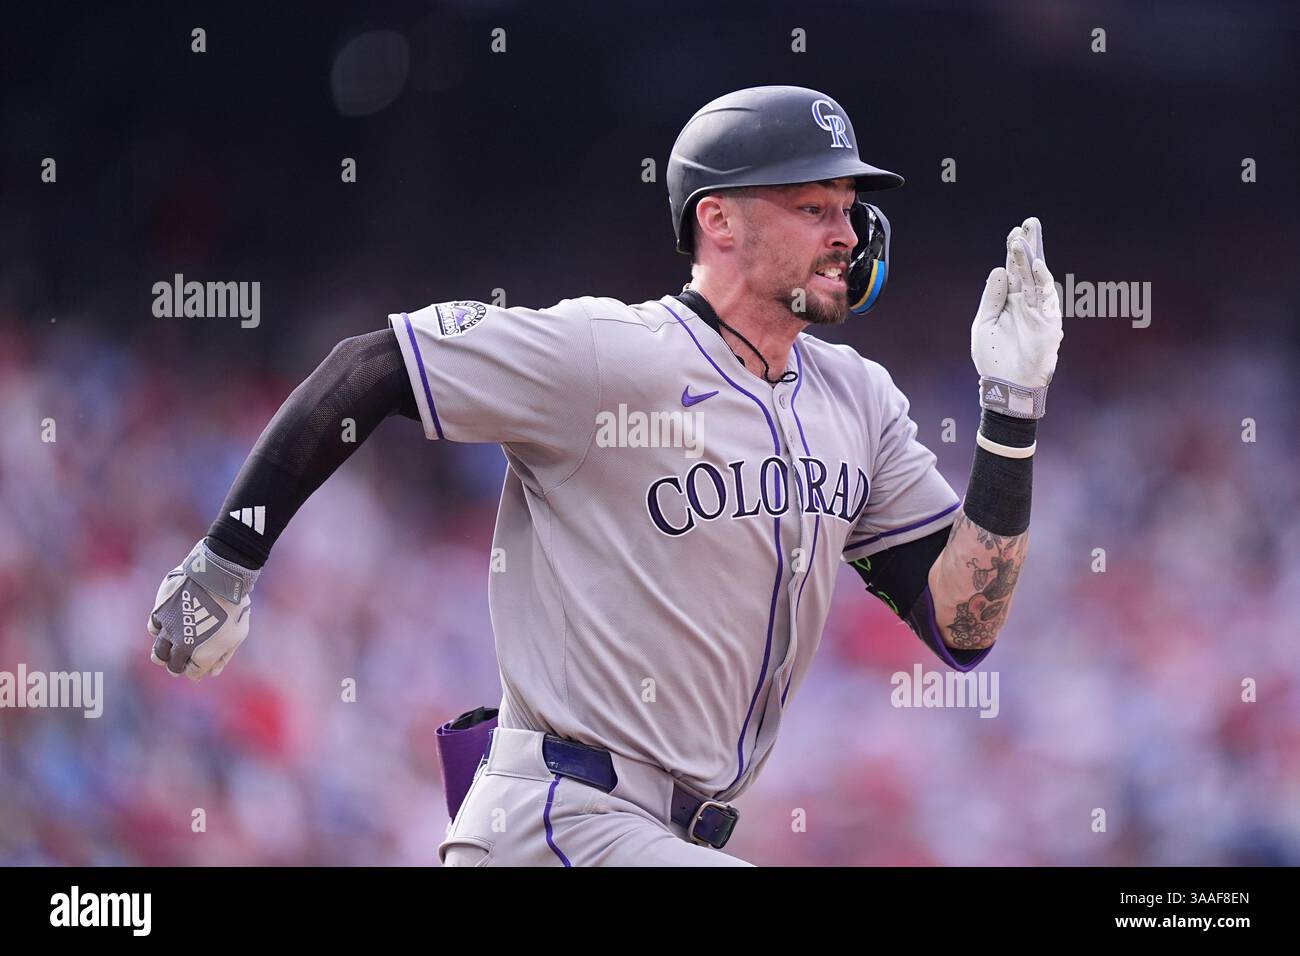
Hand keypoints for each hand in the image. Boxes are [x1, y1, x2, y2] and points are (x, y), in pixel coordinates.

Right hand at [147, 539, 258, 680]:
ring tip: (170, 649)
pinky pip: (153, 628)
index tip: (200, 665)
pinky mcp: (160, 612)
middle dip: (178, 667)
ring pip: (158, 653)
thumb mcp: (238, 633)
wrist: (219, 576)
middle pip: (173, 666)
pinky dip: (159, 629)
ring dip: (163, 655)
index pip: (193, 674)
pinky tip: (168, 625)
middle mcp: (181, 646)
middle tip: (181, 662)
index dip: (197, 671)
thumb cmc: (234, 605)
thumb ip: (224, 654)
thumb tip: (213, 671)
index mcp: (202, 655)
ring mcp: (168, 630)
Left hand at [971, 217, 1063, 416]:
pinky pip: (1048, 298)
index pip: (1013, 272)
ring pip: (1036, 279)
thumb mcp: (985, 324)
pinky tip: (1037, 265)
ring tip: (1024, 239)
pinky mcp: (1049, 323)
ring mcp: (1038, 311)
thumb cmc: (994, 358)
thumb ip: (992, 297)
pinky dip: (1043, 281)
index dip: (1014, 253)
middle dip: (1028, 247)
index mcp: (1009, 302)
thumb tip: (998, 270)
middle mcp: (1025, 303)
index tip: (1015, 233)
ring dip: (1031, 259)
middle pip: (1028, 269)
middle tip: (1028, 224)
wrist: (1006, 385)